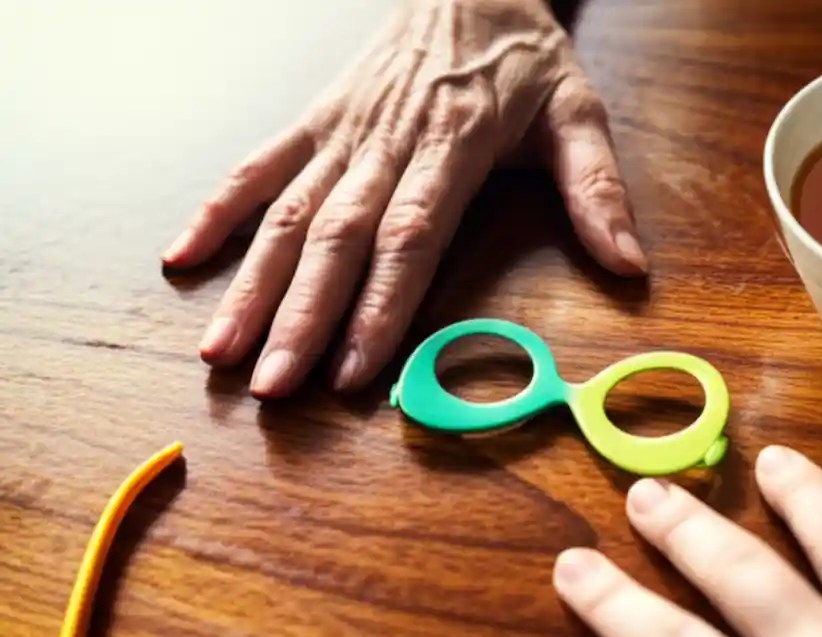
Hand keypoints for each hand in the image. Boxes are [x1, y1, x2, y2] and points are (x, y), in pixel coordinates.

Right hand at [163, 0, 647, 397]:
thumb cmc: (522, 55)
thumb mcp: (578, 111)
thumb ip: (597, 190)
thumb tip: (630, 266)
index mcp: (454, 144)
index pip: (411, 235)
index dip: (380, 304)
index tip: (351, 368)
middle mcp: (387, 142)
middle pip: (339, 237)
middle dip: (301, 315)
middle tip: (271, 387)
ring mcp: (342, 131)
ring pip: (288, 212)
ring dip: (252, 284)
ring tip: (220, 351)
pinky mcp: (314, 118)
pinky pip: (256, 165)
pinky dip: (216, 209)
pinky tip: (182, 257)